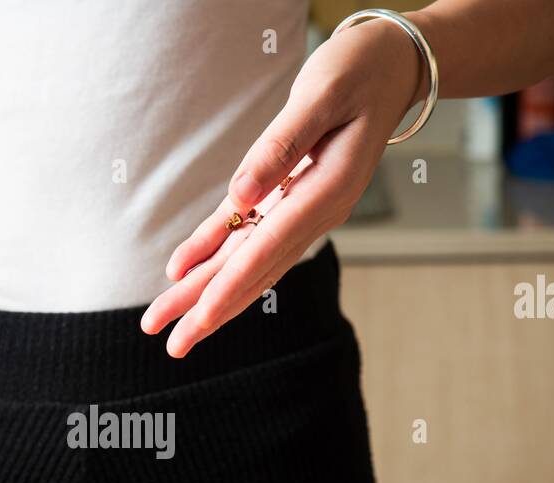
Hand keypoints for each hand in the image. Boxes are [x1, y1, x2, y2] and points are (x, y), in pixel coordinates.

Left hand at [142, 18, 423, 356]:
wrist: (388, 65)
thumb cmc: (359, 72)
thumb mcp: (323, 97)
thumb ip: (282, 147)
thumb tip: (243, 195)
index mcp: (327, 194)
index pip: (268, 250)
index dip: (230, 287)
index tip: (199, 319)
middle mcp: (314, 213)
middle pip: (253, 271)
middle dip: (209, 310)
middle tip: (173, 347)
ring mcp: (299, 209)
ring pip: (244, 259)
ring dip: (203, 291)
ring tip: (164, 322)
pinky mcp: (284, 194)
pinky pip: (243, 229)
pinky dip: (212, 248)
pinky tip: (181, 270)